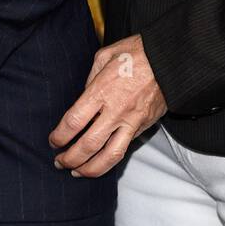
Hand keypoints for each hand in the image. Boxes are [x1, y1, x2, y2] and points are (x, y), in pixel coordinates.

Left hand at [49, 35, 166, 177]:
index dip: (60, 136)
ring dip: (90, 169)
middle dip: (70, 158)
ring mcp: (131, 122)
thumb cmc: (137, 53)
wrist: (170, 60)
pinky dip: (109, 160)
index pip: (74, 122)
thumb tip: (84, 96)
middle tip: (59, 162)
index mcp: (102, 91)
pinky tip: (99, 162)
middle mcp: (116, 111)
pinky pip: (124, 149)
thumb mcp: (105, 56)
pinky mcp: (143, 127)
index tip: (53, 141)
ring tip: (77, 172)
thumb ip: (91, 78)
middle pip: (88, 145)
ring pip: (109, 156)